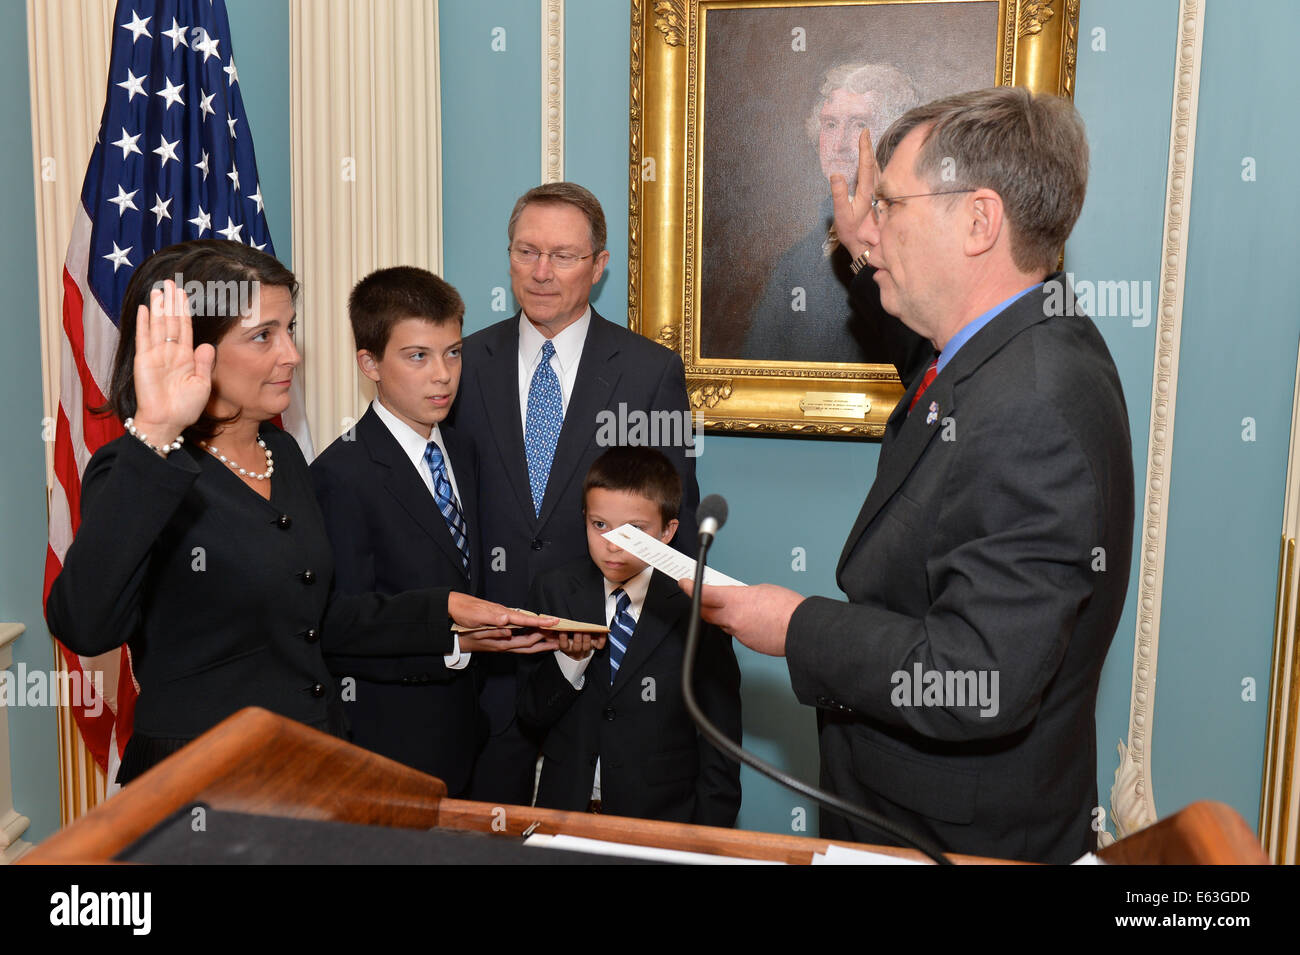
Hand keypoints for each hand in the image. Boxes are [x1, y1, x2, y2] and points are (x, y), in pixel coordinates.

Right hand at [132, 279, 214, 440]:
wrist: (167, 422)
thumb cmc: (185, 408)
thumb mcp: (202, 385)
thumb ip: (204, 364)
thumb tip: (208, 344)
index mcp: (185, 357)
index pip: (185, 328)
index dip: (185, 310)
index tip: (185, 293)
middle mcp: (170, 352)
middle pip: (170, 321)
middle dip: (171, 302)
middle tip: (171, 282)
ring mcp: (156, 355)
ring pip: (157, 325)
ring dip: (158, 307)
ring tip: (159, 289)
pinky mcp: (144, 360)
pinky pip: (143, 338)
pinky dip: (144, 323)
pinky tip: (144, 308)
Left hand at [447, 591, 558, 638]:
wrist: (456, 605)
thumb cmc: (466, 611)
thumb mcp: (477, 616)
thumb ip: (493, 618)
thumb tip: (506, 618)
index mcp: (503, 615)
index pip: (525, 619)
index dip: (540, 621)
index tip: (554, 622)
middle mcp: (506, 615)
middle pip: (529, 620)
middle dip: (545, 624)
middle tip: (560, 626)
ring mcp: (503, 616)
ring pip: (525, 622)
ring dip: (538, 625)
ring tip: (550, 628)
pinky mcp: (500, 618)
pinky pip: (518, 623)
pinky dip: (528, 625)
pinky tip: (531, 627)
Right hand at [460, 629, 560, 653]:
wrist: (454, 637)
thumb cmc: (464, 630)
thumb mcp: (477, 629)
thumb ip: (493, 630)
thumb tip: (508, 629)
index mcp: (501, 642)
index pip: (526, 639)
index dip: (540, 632)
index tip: (553, 627)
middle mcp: (504, 645)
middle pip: (530, 646)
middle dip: (546, 642)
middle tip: (561, 637)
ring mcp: (502, 645)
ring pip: (525, 646)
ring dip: (540, 642)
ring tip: (553, 638)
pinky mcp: (500, 643)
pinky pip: (519, 643)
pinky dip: (529, 640)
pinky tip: (534, 635)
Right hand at [555, 631, 605, 659]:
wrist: (577, 650)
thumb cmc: (566, 639)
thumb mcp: (556, 638)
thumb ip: (551, 633)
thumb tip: (546, 626)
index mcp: (566, 647)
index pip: (564, 645)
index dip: (563, 639)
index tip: (563, 631)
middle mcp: (576, 648)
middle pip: (577, 646)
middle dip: (577, 638)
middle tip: (578, 630)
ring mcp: (586, 648)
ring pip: (587, 646)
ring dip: (588, 638)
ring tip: (588, 630)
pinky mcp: (594, 645)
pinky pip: (599, 645)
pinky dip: (602, 639)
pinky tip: (602, 632)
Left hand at [678, 580, 804, 656]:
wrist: (801, 629)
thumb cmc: (787, 608)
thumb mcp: (762, 590)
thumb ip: (744, 594)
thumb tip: (738, 598)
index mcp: (735, 600)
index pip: (704, 593)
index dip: (690, 588)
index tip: (685, 584)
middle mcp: (733, 619)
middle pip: (706, 612)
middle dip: (701, 605)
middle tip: (699, 598)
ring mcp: (739, 633)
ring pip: (723, 624)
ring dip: (724, 616)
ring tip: (740, 609)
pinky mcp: (748, 643)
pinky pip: (737, 633)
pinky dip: (740, 626)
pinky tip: (753, 622)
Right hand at [829, 127, 877, 260]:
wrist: (866, 249)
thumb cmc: (853, 233)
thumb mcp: (842, 215)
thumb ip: (839, 194)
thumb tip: (836, 174)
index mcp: (866, 191)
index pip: (866, 164)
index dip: (865, 147)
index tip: (864, 132)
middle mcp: (875, 191)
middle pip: (874, 164)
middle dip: (869, 148)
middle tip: (865, 134)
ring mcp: (877, 196)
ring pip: (878, 171)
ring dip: (873, 157)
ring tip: (868, 146)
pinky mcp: (877, 201)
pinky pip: (878, 180)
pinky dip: (875, 169)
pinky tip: (874, 168)